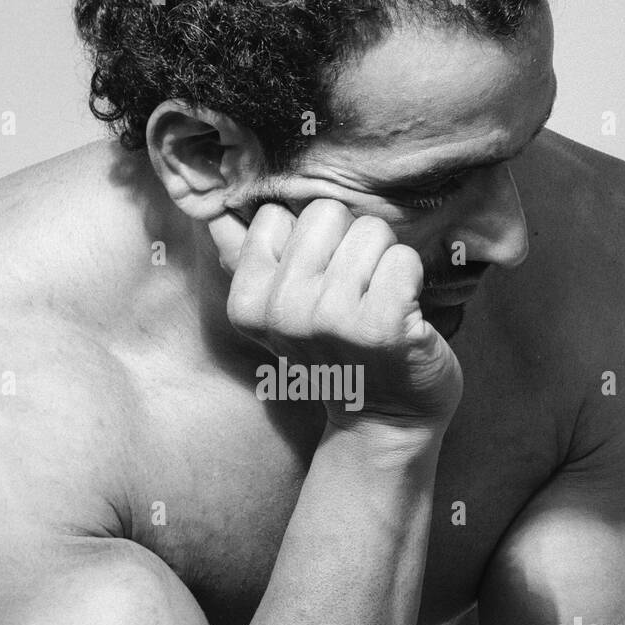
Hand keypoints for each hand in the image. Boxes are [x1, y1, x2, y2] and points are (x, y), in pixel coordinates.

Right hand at [225, 198, 462, 429]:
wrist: (382, 419)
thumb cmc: (335, 353)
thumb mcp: (277, 313)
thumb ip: (244, 259)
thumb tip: (212, 205)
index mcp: (247, 304)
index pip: (275, 216)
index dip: (307, 242)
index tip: (317, 283)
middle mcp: (283, 312)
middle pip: (326, 213)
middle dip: (350, 242)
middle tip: (356, 292)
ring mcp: (332, 320)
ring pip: (371, 230)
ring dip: (385, 261)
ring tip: (378, 303)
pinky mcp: (381, 326)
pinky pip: (404, 258)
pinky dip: (413, 279)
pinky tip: (404, 314)